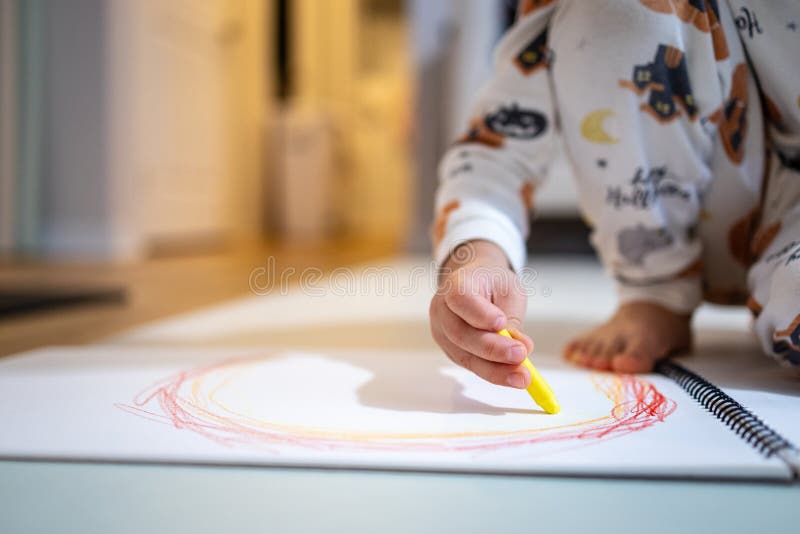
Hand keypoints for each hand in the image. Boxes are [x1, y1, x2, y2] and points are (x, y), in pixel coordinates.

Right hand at [429, 240, 533, 387]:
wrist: (475, 283)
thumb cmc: (493, 284)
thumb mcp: (510, 291)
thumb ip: (512, 319)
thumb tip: (521, 348)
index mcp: (456, 284)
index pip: (461, 299)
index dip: (479, 314)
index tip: (502, 324)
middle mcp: (442, 309)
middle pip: (461, 334)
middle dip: (492, 349)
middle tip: (520, 355)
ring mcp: (442, 331)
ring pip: (464, 355)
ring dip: (494, 369)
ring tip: (521, 376)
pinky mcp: (450, 349)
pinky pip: (470, 364)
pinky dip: (492, 372)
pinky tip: (511, 376)